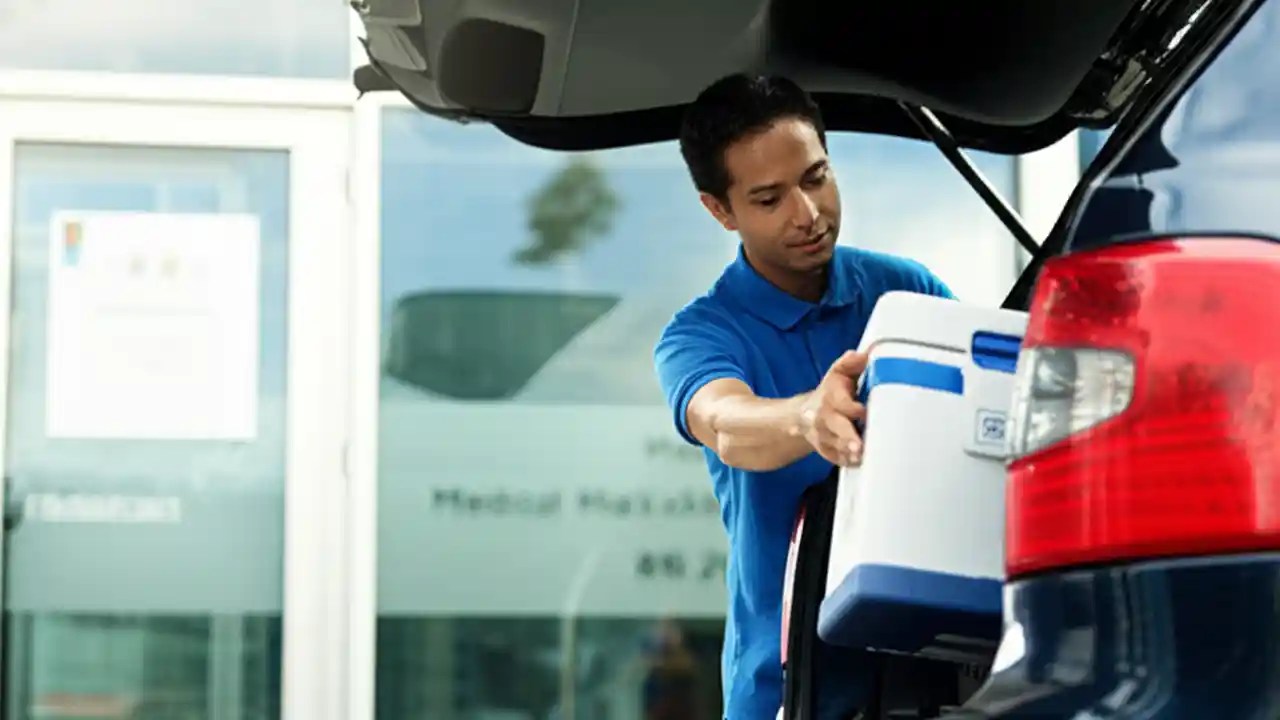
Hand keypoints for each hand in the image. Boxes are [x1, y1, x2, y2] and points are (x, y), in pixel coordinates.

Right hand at [797, 350, 867, 466]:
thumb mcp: (838, 374)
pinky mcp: (826, 451)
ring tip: (862, 455)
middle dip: (847, 437)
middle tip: (859, 446)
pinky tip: (857, 461)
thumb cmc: (831, 394)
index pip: (840, 403)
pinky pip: (835, 458)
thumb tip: (862, 355)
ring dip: (848, 451)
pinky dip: (846, 460)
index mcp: (829, 398)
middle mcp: (823, 418)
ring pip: (835, 446)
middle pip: (835, 428)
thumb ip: (849, 364)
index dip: (852, 408)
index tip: (864, 411)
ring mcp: (823, 437)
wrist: (804, 416)